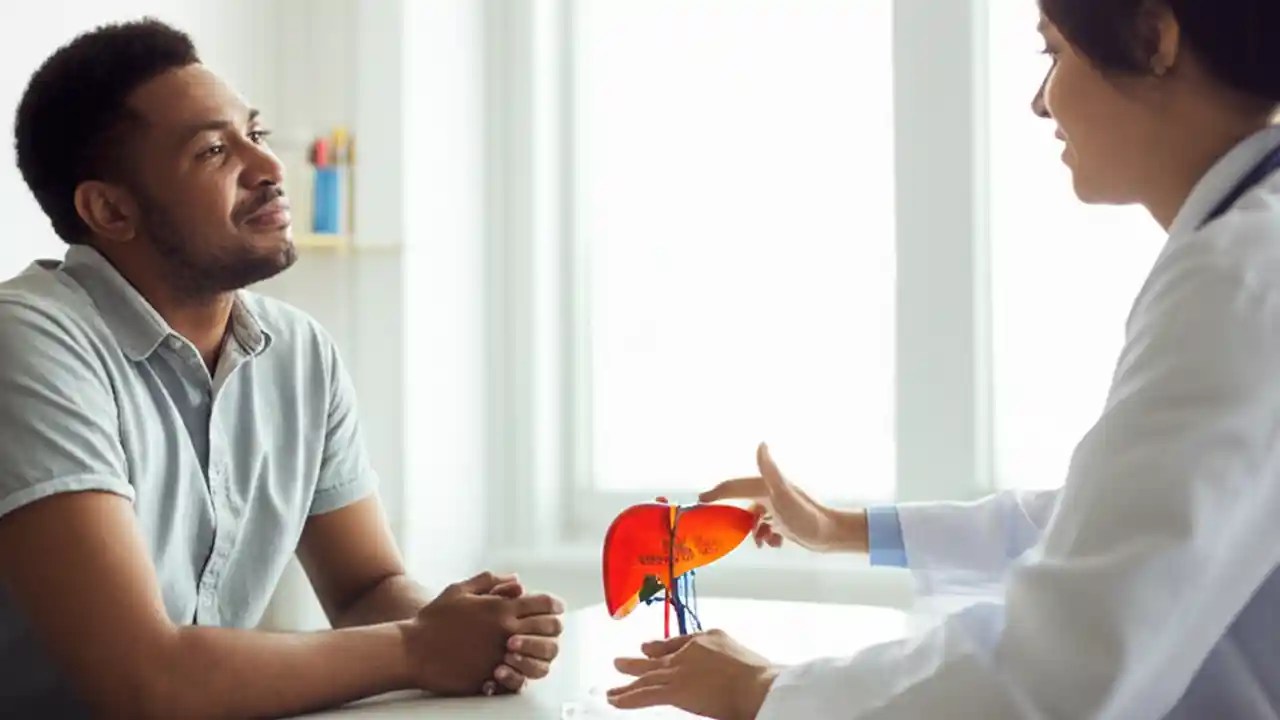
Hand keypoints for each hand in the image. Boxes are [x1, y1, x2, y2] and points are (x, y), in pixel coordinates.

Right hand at [404, 571, 563, 695]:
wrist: (412, 650)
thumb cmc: (434, 619)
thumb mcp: (459, 590)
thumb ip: (490, 582)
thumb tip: (517, 580)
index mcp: (501, 609)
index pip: (545, 604)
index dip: (554, 605)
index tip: (556, 609)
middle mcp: (506, 632)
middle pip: (550, 629)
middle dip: (554, 628)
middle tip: (549, 630)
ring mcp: (500, 656)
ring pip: (541, 658)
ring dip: (542, 654)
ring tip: (534, 652)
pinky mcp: (490, 677)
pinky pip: (519, 679)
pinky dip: (522, 674)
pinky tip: (515, 669)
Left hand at [608, 630, 779, 719]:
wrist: (757, 685)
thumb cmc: (759, 676)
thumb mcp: (744, 658)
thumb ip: (727, 660)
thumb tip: (729, 674)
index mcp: (708, 639)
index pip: (679, 642)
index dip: (663, 648)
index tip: (651, 649)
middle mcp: (689, 651)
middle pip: (658, 657)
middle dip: (639, 661)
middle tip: (621, 662)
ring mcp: (680, 670)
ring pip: (647, 677)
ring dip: (628, 683)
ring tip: (612, 689)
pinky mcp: (674, 690)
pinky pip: (645, 695)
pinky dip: (628, 698)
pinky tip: (615, 700)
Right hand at [699, 443, 866, 552]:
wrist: (831, 535)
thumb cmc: (806, 516)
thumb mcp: (784, 494)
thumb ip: (770, 470)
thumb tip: (762, 443)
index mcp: (765, 486)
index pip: (733, 487)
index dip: (715, 493)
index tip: (699, 502)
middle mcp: (769, 494)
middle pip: (741, 504)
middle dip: (734, 519)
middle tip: (723, 532)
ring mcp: (777, 508)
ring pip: (752, 519)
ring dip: (752, 531)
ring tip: (761, 540)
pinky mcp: (784, 521)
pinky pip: (765, 529)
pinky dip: (765, 537)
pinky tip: (774, 543)